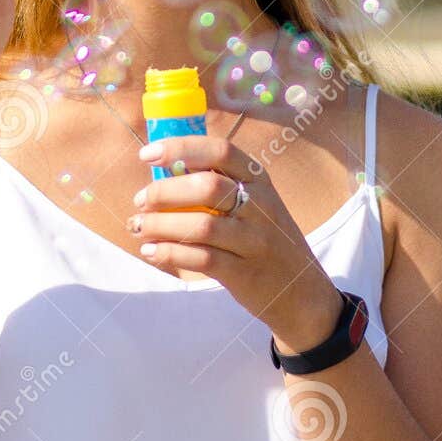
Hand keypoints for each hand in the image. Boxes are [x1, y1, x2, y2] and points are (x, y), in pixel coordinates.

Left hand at [127, 134, 345, 352]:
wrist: (302, 292)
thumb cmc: (266, 240)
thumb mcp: (255, 204)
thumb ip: (220, 185)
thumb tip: (165, 172)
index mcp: (259, 180)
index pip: (221, 151)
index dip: (181, 148)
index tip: (147, 154)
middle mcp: (261, 206)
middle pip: (208, 187)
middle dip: (165, 191)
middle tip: (140, 200)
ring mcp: (255, 241)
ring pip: (201, 226)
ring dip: (160, 225)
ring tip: (139, 227)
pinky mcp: (245, 273)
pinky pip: (201, 259)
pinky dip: (170, 253)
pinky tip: (151, 251)